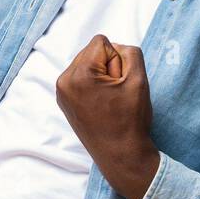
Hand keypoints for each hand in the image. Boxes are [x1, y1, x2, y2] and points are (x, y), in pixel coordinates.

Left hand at [55, 34, 160, 198]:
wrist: (121, 156)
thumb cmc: (130, 120)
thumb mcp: (138, 79)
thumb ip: (129, 52)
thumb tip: (114, 47)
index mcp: (78, 74)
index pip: (102, 42)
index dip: (118, 60)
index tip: (119, 84)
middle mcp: (63, 81)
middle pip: (92, 52)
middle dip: (108, 67)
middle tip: (115, 94)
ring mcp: (61, 92)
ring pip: (87, 64)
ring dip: (101, 76)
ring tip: (109, 100)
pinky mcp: (64, 100)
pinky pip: (82, 78)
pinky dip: (94, 85)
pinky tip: (101, 104)